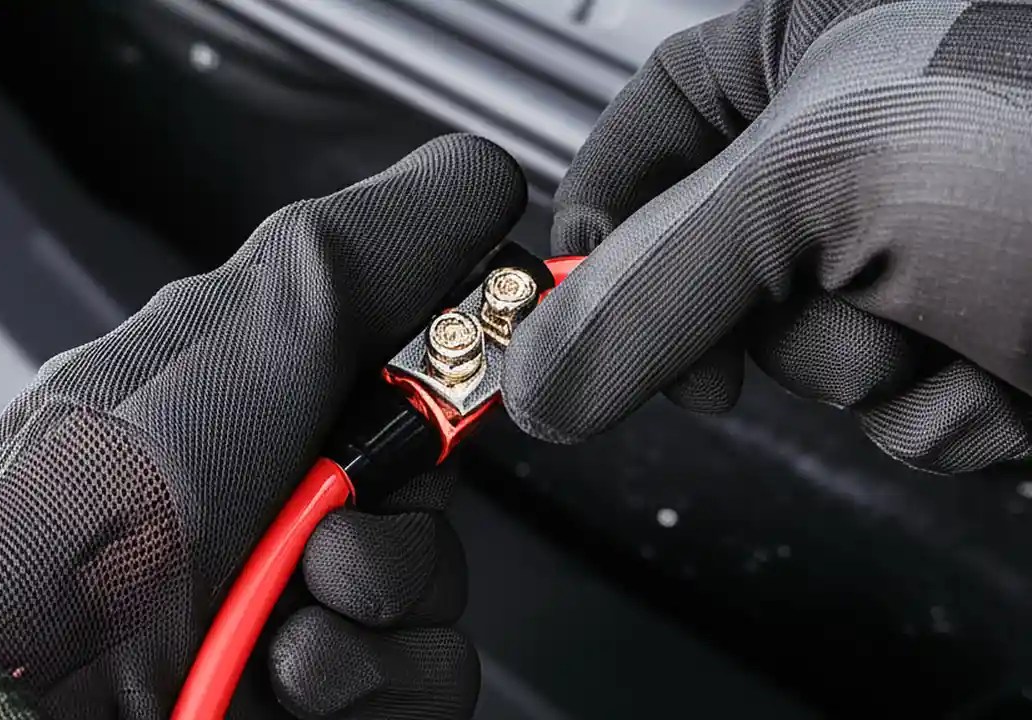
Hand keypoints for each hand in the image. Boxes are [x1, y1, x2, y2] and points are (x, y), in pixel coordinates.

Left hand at [0, 134, 524, 718]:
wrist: (57, 695)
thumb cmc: (113, 510)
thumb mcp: (254, 323)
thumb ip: (377, 240)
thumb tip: (483, 176)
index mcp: (256, 384)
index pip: (408, 350)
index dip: (447, 362)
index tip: (451, 367)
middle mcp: (279, 483)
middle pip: (437, 469)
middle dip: (402, 495)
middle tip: (334, 499)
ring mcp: (304, 588)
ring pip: (445, 576)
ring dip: (379, 588)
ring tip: (291, 596)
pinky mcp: (336, 682)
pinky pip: (435, 669)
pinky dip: (371, 673)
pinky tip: (289, 664)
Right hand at [505, 0, 1031, 472]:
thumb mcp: (813, 189)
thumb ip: (652, 287)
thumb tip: (543, 373)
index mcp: (819, 42)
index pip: (651, 119)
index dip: (605, 213)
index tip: (573, 298)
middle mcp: (868, 137)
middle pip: (717, 259)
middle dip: (763, 317)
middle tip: (798, 301)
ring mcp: (928, 239)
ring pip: (805, 350)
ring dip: (864, 369)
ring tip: (949, 316)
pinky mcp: (980, 330)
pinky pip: (893, 407)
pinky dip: (941, 412)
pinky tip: (1003, 366)